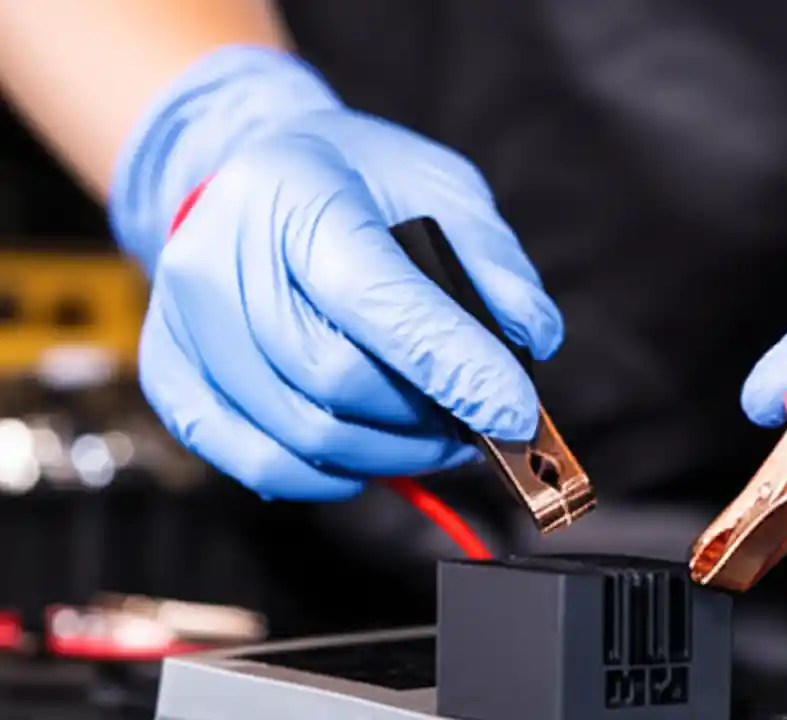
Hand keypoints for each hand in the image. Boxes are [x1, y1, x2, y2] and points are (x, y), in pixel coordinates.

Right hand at [111, 47, 561, 500]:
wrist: (252, 171)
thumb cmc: (356, 182)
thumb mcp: (441, 186)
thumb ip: (494, 262)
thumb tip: (531, 342)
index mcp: (298, 192)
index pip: (380, 302)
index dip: (455, 368)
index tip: (515, 415)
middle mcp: (221, 255)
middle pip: (337, 380)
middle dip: (426, 420)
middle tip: (476, 424)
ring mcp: (184, 320)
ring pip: (301, 433)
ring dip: (388, 455)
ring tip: (432, 437)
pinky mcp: (169, 373)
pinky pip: (252, 461)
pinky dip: (325, 477)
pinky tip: (366, 452)